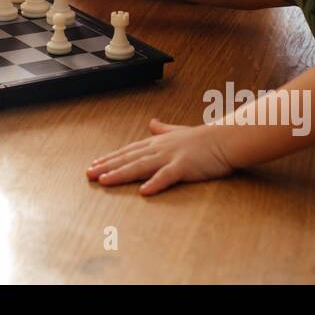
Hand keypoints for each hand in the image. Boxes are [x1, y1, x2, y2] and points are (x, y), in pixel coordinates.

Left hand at [87, 119, 234, 194]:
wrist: (225, 139)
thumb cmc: (203, 139)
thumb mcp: (178, 132)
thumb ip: (163, 129)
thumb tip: (151, 122)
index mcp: (156, 143)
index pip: (128, 151)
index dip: (109, 158)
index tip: (93, 165)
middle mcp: (159, 149)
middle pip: (128, 158)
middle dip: (107, 166)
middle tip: (89, 174)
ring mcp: (170, 157)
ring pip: (140, 166)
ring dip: (121, 173)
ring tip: (104, 181)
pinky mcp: (184, 166)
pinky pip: (167, 176)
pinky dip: (154, 183)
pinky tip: (143, 192)